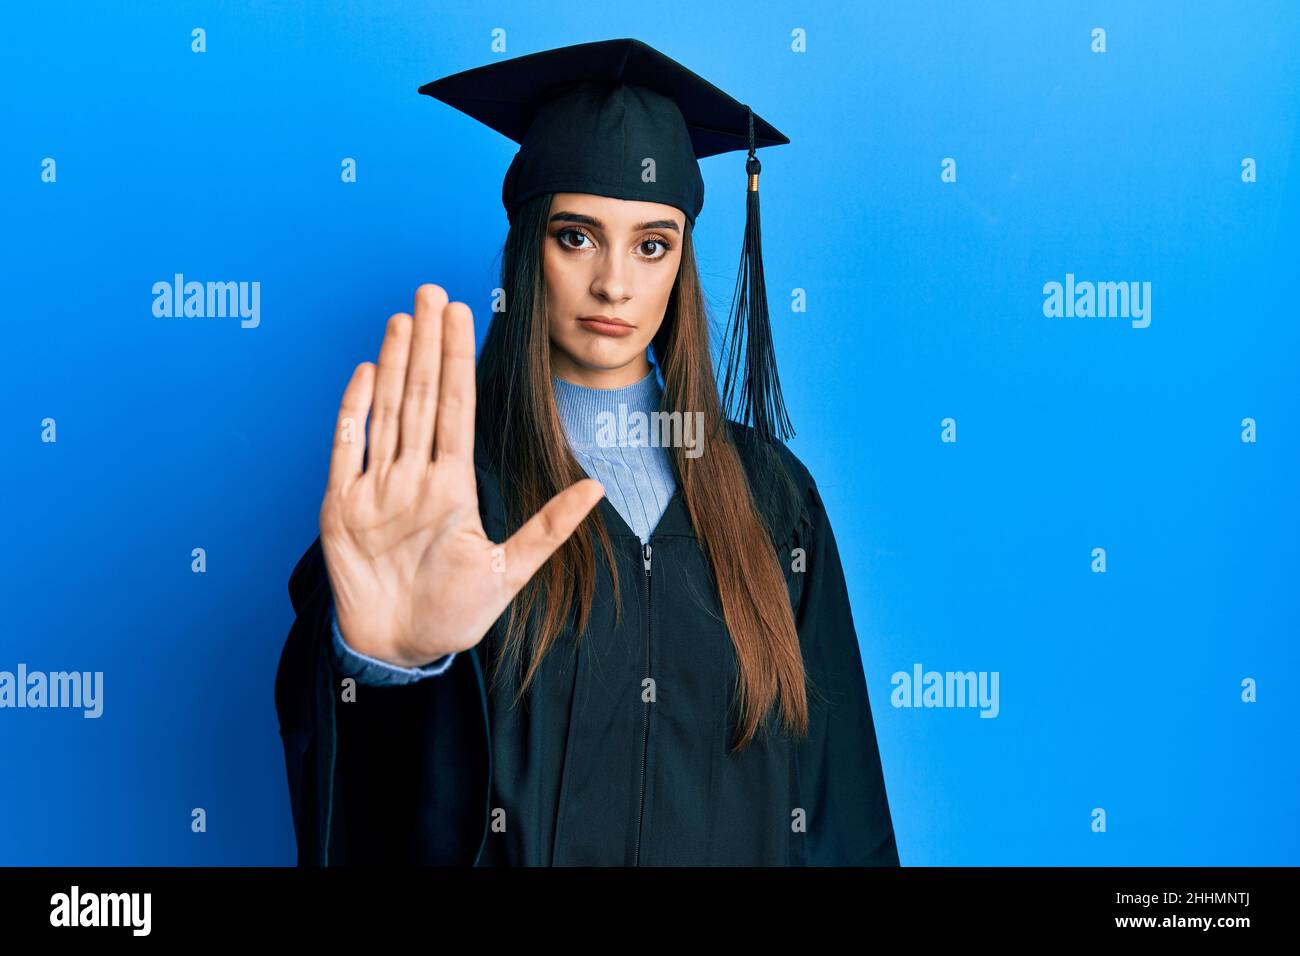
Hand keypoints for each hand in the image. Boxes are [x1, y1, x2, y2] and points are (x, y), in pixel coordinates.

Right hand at [318, 283, 603, 667]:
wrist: (397, 649)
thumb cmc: (453, 615)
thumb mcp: (508, 572)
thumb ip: (548, 528)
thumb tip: (597, 488)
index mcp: (453, 487)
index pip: (458, 409)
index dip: (459, 361)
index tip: (466, 316)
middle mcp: (414, 477)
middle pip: (421, 396)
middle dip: (427, 343)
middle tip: (432, 291)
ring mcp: (376, 487)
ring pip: (387, 411)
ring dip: (393, 363)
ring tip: (402, 317)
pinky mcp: (340, 505)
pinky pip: (345, 448)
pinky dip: (352, 411)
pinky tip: (365, 372)